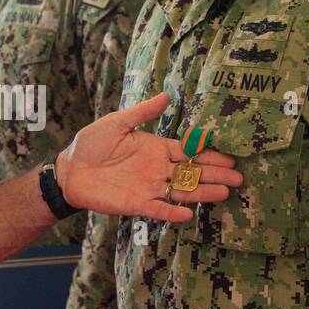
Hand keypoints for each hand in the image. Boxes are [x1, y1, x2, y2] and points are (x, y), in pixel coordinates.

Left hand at [55, 93, 240, 222]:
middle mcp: (157, 169)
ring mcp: (149, 187)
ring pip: (181, 191)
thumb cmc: (91, 143)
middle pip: (192, 173)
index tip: (230, 155)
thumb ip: (142, 112)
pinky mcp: (136, 203)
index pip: (188, 152)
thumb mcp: (117, 122)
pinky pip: (158, 208)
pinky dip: (172, 211)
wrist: (70, 169)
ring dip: (202, 193)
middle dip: (214, 174)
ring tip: (225, 193)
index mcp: (156, 148)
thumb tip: (166, 95)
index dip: (208, 154)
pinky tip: (189, 213)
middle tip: (238, 177)